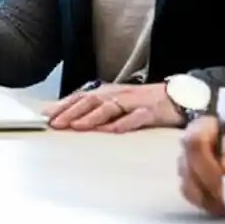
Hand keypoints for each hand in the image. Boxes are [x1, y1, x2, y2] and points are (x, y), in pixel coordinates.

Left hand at [45, 83, 181, 131]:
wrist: (178, 98)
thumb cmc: (144, 102)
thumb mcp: (118, 103)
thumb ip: (97, 109)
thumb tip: (71, 118)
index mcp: (109, 92)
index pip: (81, 97)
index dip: (63, 105)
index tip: (46, 115)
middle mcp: (118, 94)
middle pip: (91, 101)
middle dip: (71, 112)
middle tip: (56, 123)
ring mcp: (134, 102)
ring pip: (110, 108)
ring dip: (92, 117)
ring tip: (78, 126)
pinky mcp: (150, 112)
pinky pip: (136, 118)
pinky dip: (124, 123)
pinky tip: (113, 130)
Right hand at [179, 117, 224, 215]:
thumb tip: (223, 167)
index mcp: (203, 127)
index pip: (193, 143)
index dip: (206, 163)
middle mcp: (189, 146)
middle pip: (187, 169)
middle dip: (214, 186)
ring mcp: (187, 168)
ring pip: (190, 189)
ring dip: (217, 197)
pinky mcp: (191, 187)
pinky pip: (197, 202)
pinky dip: (216, 205)